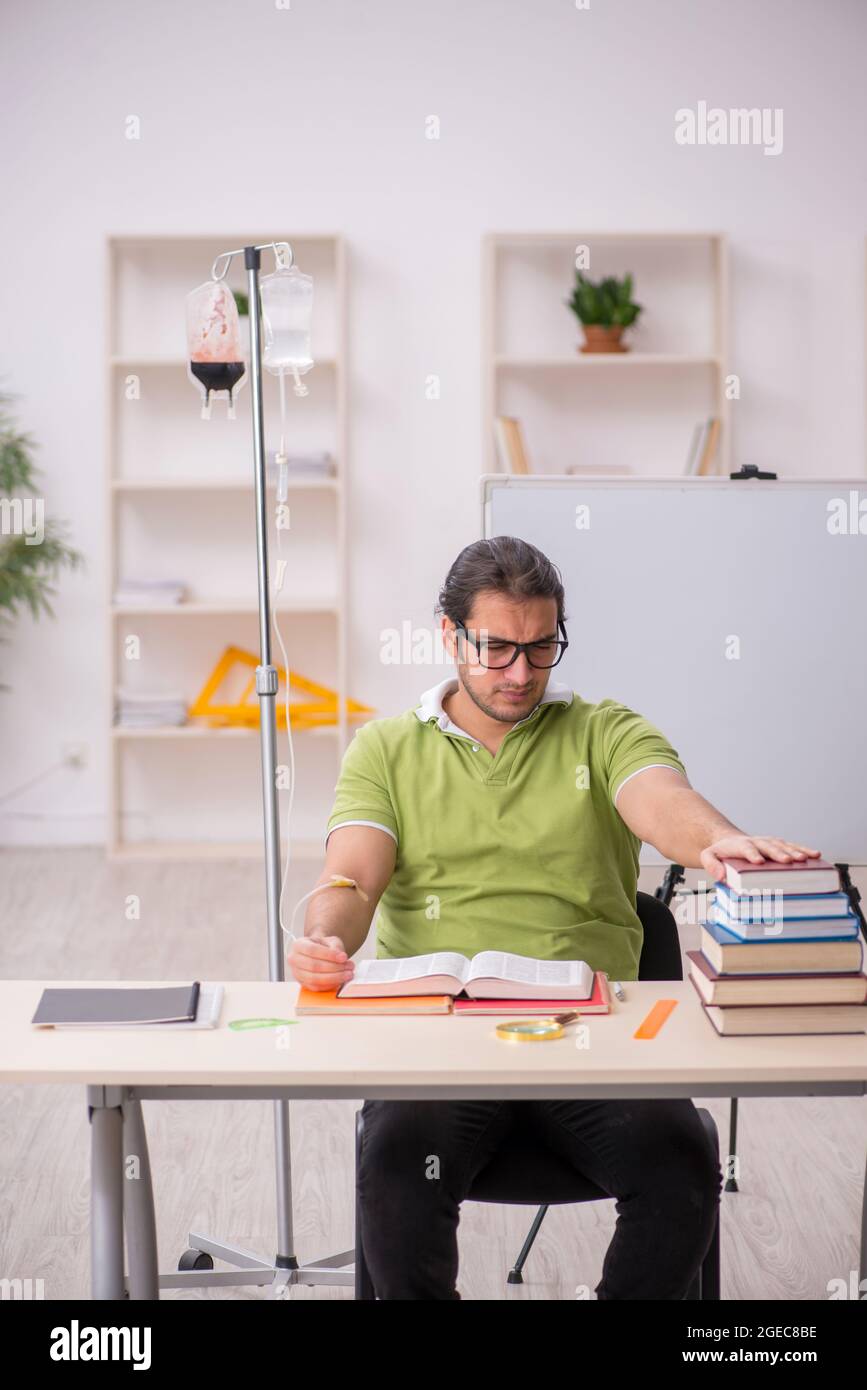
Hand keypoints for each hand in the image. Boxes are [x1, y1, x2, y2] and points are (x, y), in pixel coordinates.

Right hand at [287, 933, 354, 991]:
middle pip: (313, 966)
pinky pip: (317, 988)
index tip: (344, 957)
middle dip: (334, 968)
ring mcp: (297, 973)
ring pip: (315, 979)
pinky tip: (341, 980)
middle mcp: (294, 959)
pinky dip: (330, 985)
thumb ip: (335, 947)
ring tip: (348, 974)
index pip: (312, 950)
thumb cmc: (323, 946)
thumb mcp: (330, 940)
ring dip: (334, 978)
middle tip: (349, 967)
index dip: (329, 955)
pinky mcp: (304, 984)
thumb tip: (341, 958)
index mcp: (298, 945)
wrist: (319, 952)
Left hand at [700, 835, 820, 881]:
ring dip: (796, 851)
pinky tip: (816, 855)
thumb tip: (721, 876)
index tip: (759, 861)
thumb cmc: (721, 852)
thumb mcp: (709, 856)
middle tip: (789, 861)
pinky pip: (792, 847)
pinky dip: (804, 850)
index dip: (752, 854)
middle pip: (768, 846)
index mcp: (739, 845)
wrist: (728, 841)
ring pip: (783, 845)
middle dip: (779, 853)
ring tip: (808, 858)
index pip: (746, 848)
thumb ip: (711, 864)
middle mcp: (757, 842)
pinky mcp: (778, 846)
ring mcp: (769, 843)